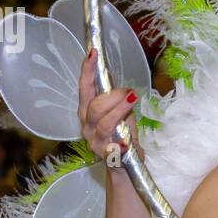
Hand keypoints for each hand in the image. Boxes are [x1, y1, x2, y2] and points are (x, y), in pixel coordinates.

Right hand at [78, 48, 139, 162]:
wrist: (125, 163)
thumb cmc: (121, 132)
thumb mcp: (119, 110)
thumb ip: (114, 96)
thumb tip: (110, 73)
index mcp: (87, 111)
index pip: (84, 88)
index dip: (87, 70)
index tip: (93, 53)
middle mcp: (87, 126)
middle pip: (94, 107)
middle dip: (113, 96)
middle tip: (130, 91)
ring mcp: (95, 142)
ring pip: (105, 124)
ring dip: (120, 110)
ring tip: (133, 100)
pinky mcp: (107, 156)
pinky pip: (113, 148)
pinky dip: (121, 144)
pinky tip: (128, 142)